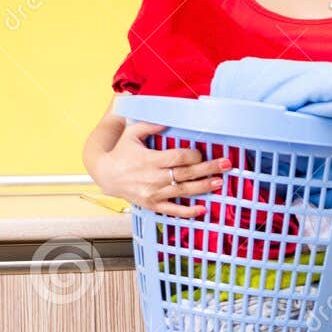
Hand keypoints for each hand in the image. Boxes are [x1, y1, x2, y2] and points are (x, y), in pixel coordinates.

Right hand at [93, 120, 230, 217]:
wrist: (106, 175)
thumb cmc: (122, 152)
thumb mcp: (132, 133)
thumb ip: (149, 125)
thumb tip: (168, 119)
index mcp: (149, 159)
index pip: (178, 157)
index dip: (193, 155)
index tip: (200, 153)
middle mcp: (153, 178)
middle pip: (186, 173)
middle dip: (207, 169)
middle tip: (225, 165)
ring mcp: (154, 193)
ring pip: (183, 191)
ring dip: (203, 187)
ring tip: (219, 182)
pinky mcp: (153, 204)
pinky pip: (173, 210)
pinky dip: (188, 212)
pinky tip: (202, 210)